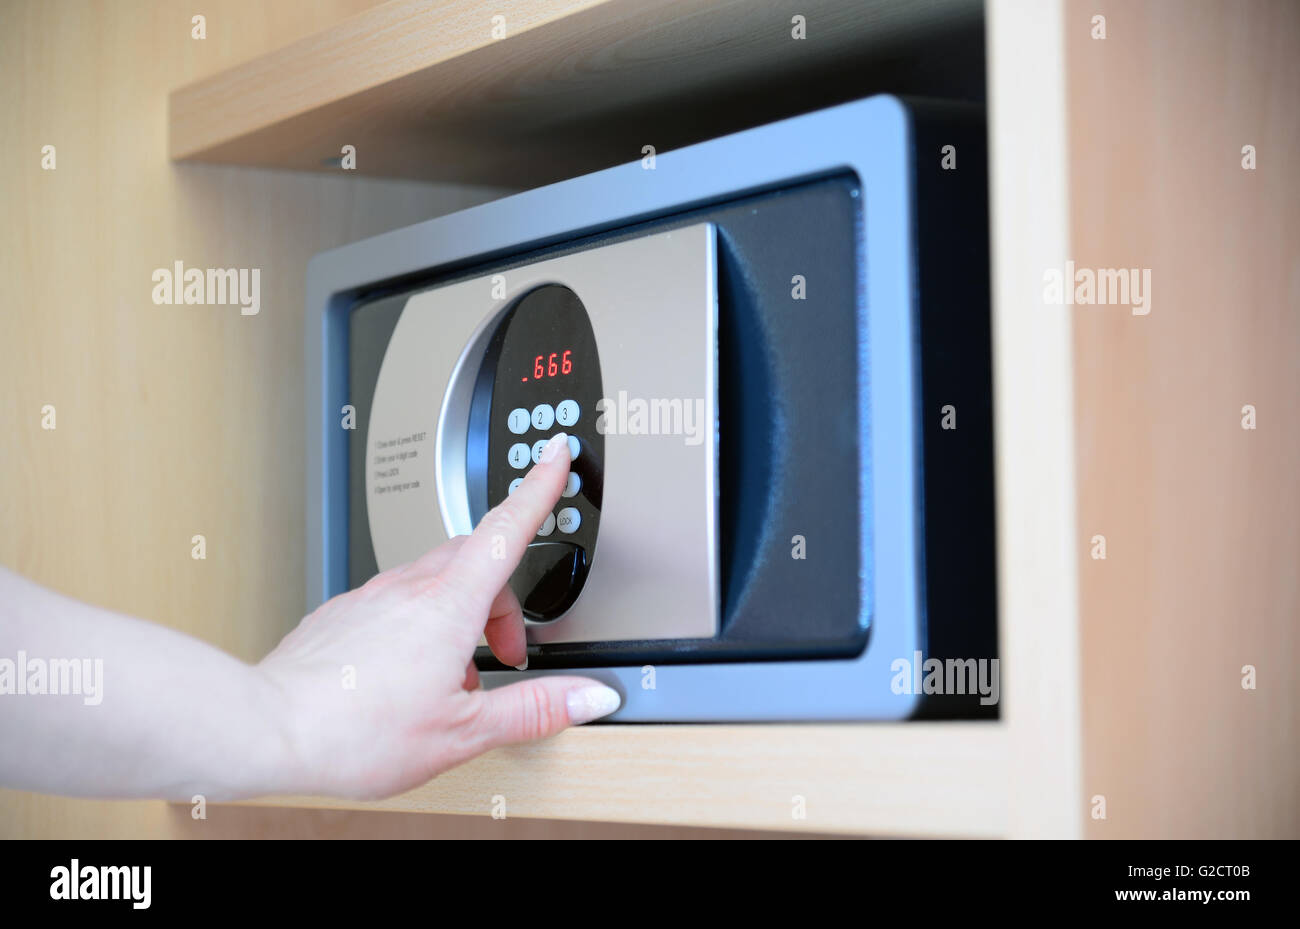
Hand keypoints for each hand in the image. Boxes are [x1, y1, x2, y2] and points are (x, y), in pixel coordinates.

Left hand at [258, 432, 619, 799]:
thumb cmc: (354, 731)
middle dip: (503, 598)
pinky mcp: (343, 614)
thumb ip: (533, 709)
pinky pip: (396, 605)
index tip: (554, 453)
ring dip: (460, 621)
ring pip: (435, 586)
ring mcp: (371, 597)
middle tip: (509, 650)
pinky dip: (419, 631)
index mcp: (449, 606)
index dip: (539, 487)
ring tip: (455, 679)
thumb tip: (589, 696)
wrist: (267, 729)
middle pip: (476, 562)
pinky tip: (407, 679)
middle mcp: (409, 588)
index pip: (508, 528)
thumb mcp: (464, 732)